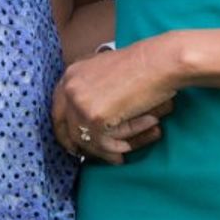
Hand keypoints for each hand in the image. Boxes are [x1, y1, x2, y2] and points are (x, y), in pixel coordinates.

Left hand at [52, 39, 177, 163]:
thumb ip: (93, 88)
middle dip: (77, 146)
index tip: (73, 142)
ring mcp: (80, 103)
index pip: (58, 109)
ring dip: (106, 148)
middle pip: (67, 129)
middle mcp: (70, 88)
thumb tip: (89, 117)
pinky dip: (118, 147)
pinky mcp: (95, 118)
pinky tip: (126, 152)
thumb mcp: (108, 70)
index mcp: (72, 73)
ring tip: (123, 152)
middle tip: (89, 158)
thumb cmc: (144, 63)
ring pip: (87, 140)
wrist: (161, 61)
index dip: (64, 129)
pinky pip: (104, 143)